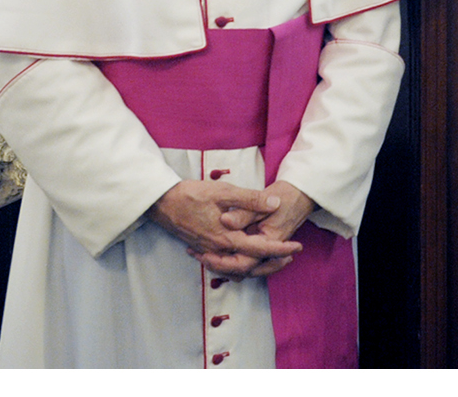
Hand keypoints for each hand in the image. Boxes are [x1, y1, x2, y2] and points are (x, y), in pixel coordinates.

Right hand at [147, 178, 301, 277]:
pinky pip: (223, 262)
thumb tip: (275, 204)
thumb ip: (251, 199)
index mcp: (226, 238)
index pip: (260, 249)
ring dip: (255, 263)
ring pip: (236, 266)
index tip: (297, 246)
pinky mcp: (202, 248)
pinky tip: (243, 254)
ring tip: (271, 255)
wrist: (161, 202)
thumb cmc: (192, 194)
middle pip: (250, 264)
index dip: (280, 249)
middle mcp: (218, 250)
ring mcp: (209, 251)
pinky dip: (237, 262)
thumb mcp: (224, 191)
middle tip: (290, 255)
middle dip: (272, 262)